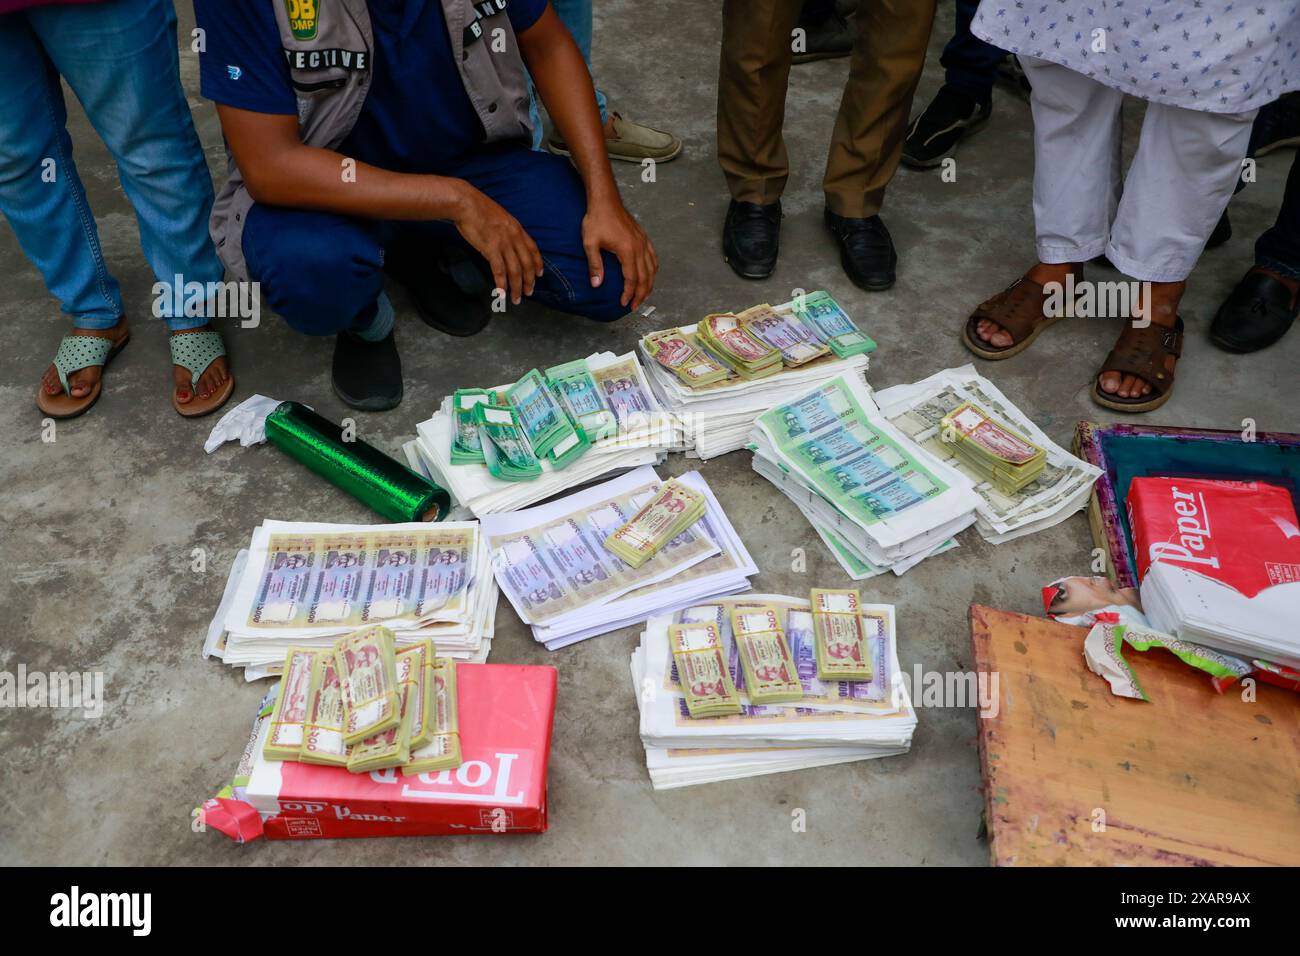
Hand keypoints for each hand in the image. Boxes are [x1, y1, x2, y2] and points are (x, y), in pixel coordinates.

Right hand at [452, 183, 542, 304]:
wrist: (465, 203)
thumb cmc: (477, 209)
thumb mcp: (499, 217)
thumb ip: (505, 229)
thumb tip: (504, 240)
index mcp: (517, 228)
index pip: (533, 248)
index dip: (538, 263)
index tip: (539, 274)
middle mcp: (514, 237)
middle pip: (527, 264)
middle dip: (529, 281)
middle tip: (529, 293)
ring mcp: (504, 244)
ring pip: (515, 271)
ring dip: (517, 287)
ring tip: (516, 299)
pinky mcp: (491, 249)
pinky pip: (499, 271)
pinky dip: (501, 284)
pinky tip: (502, 294)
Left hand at [582, 198, 656, 310]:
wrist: (605, 200)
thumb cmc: (596, 219)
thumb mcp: (590, 243)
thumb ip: (595, 265)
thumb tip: (597, 284)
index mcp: (627, 250)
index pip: (631, 278)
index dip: (628, 293)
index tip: (624, 303)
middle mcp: (638, 247)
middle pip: (645, 277)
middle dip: (641, 294)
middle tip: (635, 306)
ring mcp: (643, 242)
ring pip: (652, 268)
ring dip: (649, 284)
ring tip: (643, 296)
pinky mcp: (643, 238)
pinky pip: (653, 257)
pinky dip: (653, 270)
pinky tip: (650, 275)